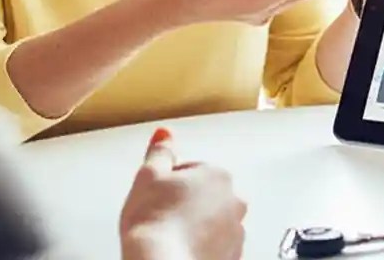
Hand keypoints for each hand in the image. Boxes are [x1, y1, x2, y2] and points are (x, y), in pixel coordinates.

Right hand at [120, 128, 246, 259]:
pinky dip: (202, 248)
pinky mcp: (232, 257)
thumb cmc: (156, 224)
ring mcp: (235, 232)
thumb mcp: (148, 176)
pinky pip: (216, 247)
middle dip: (186, 203)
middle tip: (162, 215)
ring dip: (196, 226)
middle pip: (205, 196)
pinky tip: (182, 251)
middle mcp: (233, 202)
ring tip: (171, 236)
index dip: (169, 183)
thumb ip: (160, 152)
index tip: (157, 195)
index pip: (191, 170)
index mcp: (217, 175)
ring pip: (213, 222)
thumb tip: (165, 135)